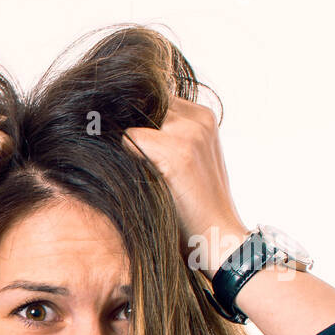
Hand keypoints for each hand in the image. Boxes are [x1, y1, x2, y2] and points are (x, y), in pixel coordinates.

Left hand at [122, 96, 250, 277]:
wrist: (217, 237)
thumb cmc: (193, 206)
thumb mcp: (184, 162)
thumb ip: (163, 138)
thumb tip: (117, 127)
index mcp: (202, 116)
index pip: (153, 98)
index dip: (134, 118)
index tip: (126, 145)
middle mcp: (198, 118)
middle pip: (141, 104)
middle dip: (126, 126)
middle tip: (127, 162)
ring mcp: (189, 132)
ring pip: (133, 122)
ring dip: (125, 146)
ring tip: (139, 175)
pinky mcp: (178, 153)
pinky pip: (129, 140)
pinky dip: (125, 160)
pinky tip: (140, 181)